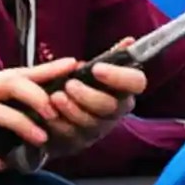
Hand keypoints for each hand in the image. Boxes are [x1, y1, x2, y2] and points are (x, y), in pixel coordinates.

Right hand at [0, 58, 76, 173]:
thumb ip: (4, 116)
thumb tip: (42, 123)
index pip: (17, 73)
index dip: (45, 69)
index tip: (73, 64)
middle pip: (6, 83)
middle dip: (34, 94)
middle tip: (55, 110)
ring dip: (17, 122)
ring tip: (39, 139)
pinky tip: (1, 164)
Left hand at [43, 41, 146, 156]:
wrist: (57, 110)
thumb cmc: (81, 84)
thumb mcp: (93, 69)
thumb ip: (110, 56)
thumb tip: (129, 41)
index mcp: (124, 90)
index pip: (136, 83)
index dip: (119, 76)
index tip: (97, 68)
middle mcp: (116, 112)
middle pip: (111, 107)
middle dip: (89, 96)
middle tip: (69, 84)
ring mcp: (98, 129)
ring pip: (91, 124)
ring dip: (71, 110)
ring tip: (55, 96)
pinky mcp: (79, 143)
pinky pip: (71, 137)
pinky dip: (58, 124)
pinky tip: (47, 113)